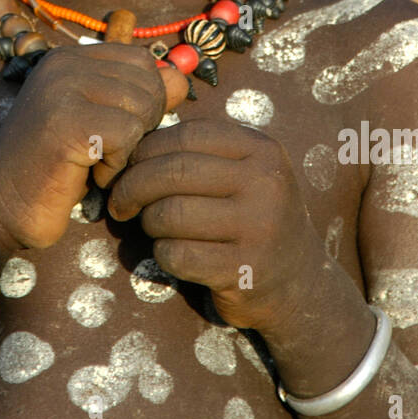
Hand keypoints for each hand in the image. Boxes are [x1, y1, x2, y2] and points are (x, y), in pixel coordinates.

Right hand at [0, 43, 187, 252]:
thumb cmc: (53, 170)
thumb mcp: (100, 124)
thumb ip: (139, 97)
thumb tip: (181, 79)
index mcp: (69, 58)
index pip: (143, 61)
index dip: (144, 102)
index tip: (111, 131)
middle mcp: (64, 63)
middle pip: (149, 83)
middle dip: (139, 126)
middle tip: (101, 151)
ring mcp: (62, 89)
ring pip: (142, 108)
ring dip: (127, 149)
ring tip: (92, 162)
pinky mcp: (67, 121)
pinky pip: (128, 134)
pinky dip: (116, 165)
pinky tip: (89, 175)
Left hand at [98, 118, 326, 333]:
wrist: (297, 283)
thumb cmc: (251, 218)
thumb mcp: (243, 172)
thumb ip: (200, 152)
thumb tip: (131, 143)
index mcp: (261, 150)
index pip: (187, 135)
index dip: (146, 150)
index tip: (128, 168)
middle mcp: (265, 183)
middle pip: (174, 172)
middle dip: (133, 186)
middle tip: (120, 202)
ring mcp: (258, 228)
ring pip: (170, 214)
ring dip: (148, 222)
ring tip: (153, 227)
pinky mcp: (243, 269)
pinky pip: (177, 254)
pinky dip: (162, 254)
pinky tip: (172, 253)